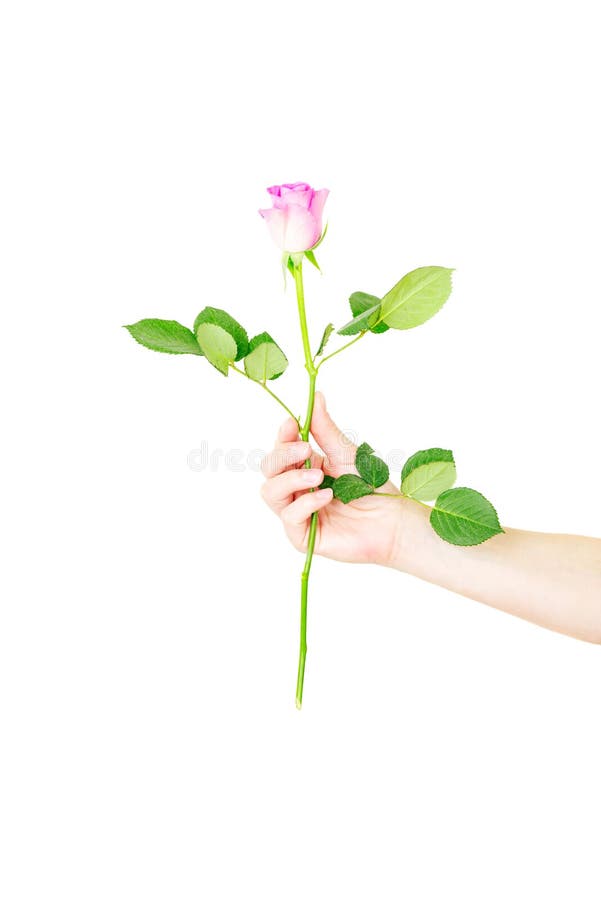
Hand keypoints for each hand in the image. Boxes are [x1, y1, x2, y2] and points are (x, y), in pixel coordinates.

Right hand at [260, 392, 420, 566]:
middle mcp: (296, 489)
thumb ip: (325, 429)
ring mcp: (297, 513)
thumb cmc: (372, 487)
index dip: (281, 436)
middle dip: (282, 455)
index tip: (291, 423)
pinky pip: (289, 516)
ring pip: (270, 492)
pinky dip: (305, 503)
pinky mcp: (302, 536)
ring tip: (318, 475)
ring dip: (291, 479)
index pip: (280, 450)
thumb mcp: (345, 453)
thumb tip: (316, 395)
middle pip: (268, 469)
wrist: (392, 519)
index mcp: (304, 467)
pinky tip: (326, 496)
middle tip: (306, 448)